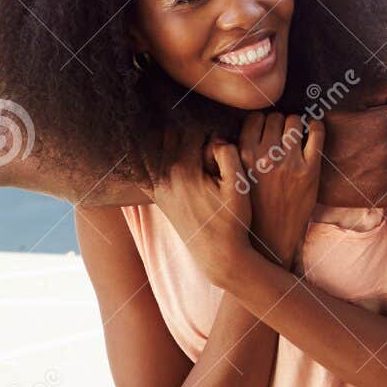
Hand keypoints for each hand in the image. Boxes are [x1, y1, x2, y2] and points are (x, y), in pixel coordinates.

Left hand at [148, 130, 252, 286]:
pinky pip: (148, 169)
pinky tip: (173, 162)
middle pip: (172, 136)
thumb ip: (228, 155)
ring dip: (176, 145)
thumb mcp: (238, 186)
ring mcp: (158, 187)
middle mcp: (165, 176)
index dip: (211, 133)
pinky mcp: (157, 197)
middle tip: (210, 151)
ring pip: (159, 149)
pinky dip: (156, 160)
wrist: (217, 253)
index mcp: (184, 170)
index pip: (193, 132)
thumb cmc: (232, 220)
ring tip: (197, 154)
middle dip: (191, 137)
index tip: (223, 146)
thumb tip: (217, 139)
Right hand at [240, 113, 323, 269]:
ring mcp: (289, 162)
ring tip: (295, 135)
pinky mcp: (310, 169)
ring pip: (294, 121)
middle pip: (275, 117)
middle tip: (281, 134)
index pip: (254, 118)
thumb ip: (235, 155)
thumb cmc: (250, 208)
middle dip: (278, 123)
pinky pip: (317, 133)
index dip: (261, 122)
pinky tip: (313, 130)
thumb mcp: (234, 179)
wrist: (270, 237)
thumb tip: (236, 131)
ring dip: (296, 125)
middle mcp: (265, 156)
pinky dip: (316, 126)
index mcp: (242, 156)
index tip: (265, 129)